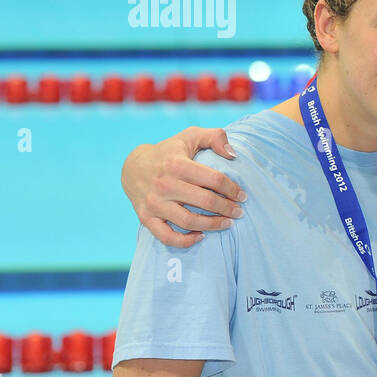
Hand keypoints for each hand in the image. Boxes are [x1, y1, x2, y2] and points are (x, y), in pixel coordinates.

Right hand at [121, 126, 245, 247]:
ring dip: (212, 225)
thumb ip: (214, 137)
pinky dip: (185, 241)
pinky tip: (201, 236)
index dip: (233, 189)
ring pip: (189, 221)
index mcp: (177, 164)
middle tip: (239, 212)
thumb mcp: (190, 136)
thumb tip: (233, 154)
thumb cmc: (169, 152)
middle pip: (205, 202)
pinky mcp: (146, 217)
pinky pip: (167, 236)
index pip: (214, 180)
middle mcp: (164, 184)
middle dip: (227, 208)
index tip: (243, 196)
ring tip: (227, 223)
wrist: (133, 167)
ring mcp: (154, 203)